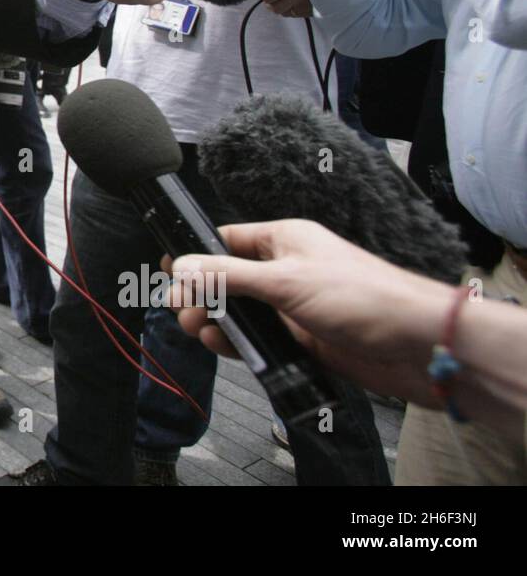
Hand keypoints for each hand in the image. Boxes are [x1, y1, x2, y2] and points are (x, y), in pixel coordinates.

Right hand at [164, 220, 451, 407]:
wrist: (417, 346)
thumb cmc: (363, 298)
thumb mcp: (286, 281)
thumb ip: (230, 275)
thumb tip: (182, 267)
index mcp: (284, 240)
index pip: (227, 239)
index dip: (196, 255)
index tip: (168, 271)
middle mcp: (286, 270)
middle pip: (228, 279)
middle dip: (200, 294)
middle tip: (179, 310)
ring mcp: (293, 306)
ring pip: (240, 312)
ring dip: (215, 320)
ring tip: (198, 330)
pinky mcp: (301, 339)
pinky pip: (258, 339)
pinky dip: (237, 343)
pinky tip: (223, 346)